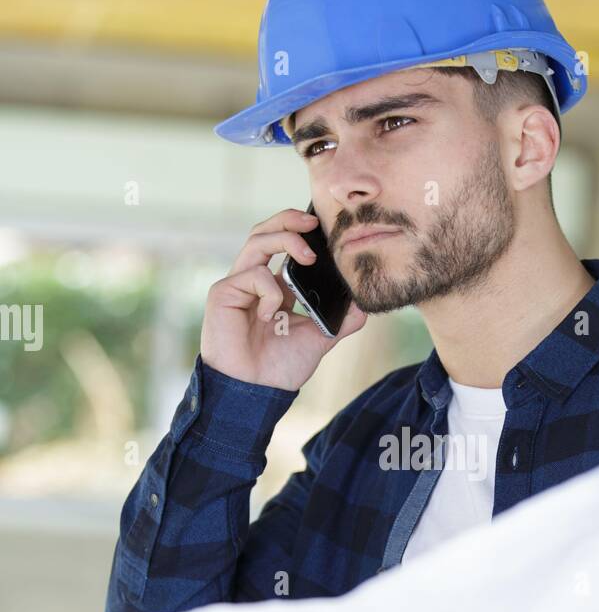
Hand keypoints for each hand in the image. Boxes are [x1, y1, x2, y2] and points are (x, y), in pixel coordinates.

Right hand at [201, 206, 366, 390]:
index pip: (284, 245)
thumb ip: (340, 320)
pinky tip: (272, 316)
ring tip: (308, 256)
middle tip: (313, 220)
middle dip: (289, 219)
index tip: (326, 227)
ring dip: (285, 240)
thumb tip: (363, 304)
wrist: (256, 392)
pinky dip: (270, 291)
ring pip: (257, 241)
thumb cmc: (280, 368)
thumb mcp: (319, 339)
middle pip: (265, 231)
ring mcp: (237, 285)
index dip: (301, 230)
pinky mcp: (223, 293)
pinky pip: (253, 276)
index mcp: (274, 287)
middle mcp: (254, 281)